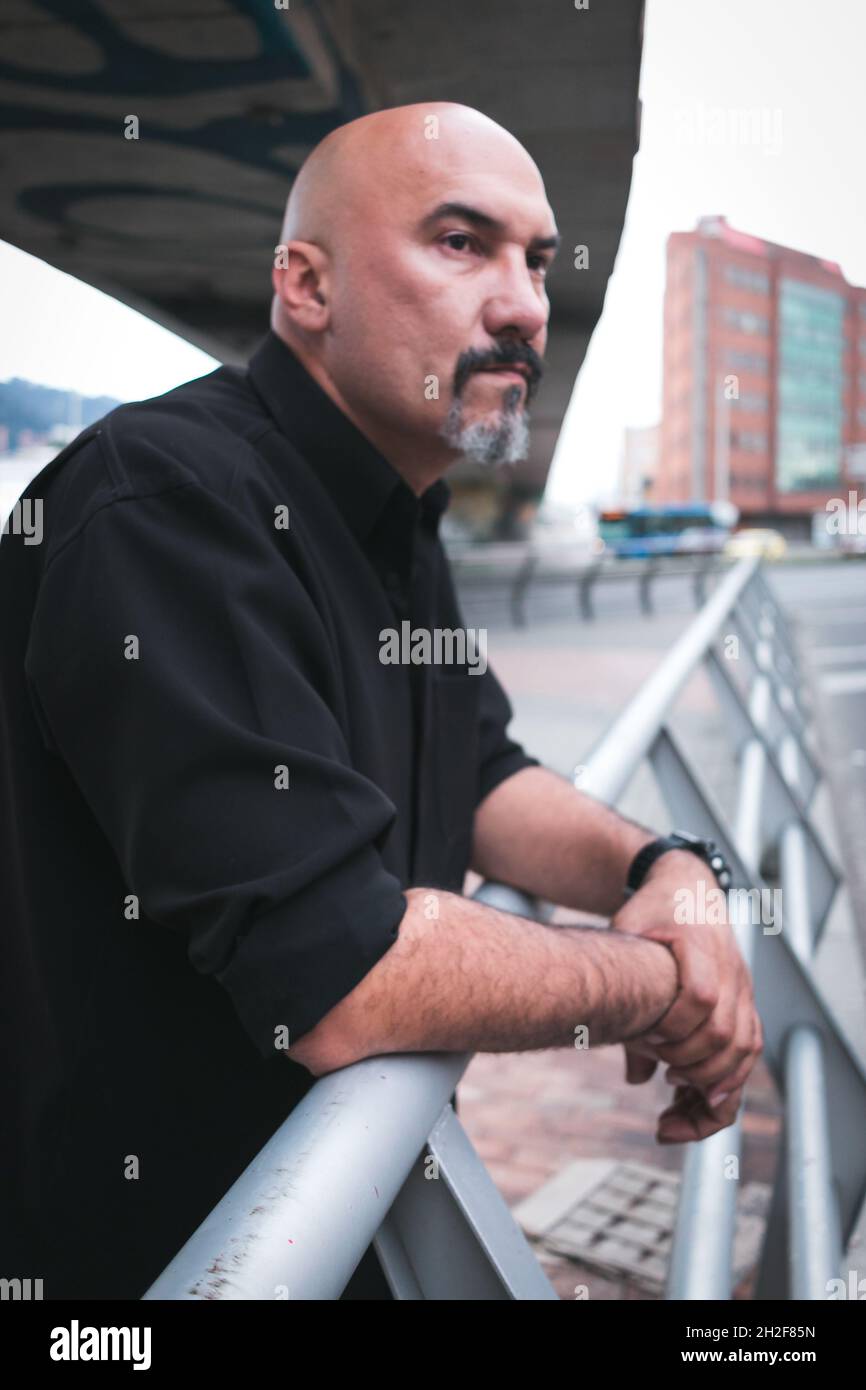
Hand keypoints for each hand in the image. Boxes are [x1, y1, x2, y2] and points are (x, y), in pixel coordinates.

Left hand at [613, 850, 762, 1138]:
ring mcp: (742, 987)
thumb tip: (634, 1074)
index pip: (700, 995)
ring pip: (745, 1045)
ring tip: (678, 1090)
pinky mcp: (745, 1002)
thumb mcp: (625, 935)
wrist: (689, 888)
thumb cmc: (650, 912)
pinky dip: (732, 1076)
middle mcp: (729, 969)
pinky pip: (750, 1045)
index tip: (648, 1040)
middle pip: (725, 1030)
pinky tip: (703, 1097)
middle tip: (661, 1072)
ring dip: (713, 1077)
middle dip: (690, 1062)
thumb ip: (622, 991)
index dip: (674, 1026)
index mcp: (697, 945)